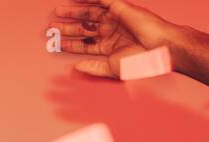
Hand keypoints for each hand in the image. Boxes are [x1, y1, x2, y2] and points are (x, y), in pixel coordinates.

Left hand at [49, 0, 182, 78]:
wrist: (157, 48)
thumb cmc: (139, 61)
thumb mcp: (111, 68)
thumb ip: (93, 68)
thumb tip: (75, 68)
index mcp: (108, 47)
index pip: (84, 44)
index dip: (69, 44)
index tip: (55, 44)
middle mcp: (110, 31)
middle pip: (83, 28)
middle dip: (67, 27)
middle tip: (51, 26)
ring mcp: (114, 18)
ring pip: (88, 13)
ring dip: (73, 12)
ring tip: (58, 11)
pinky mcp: (119, 7)